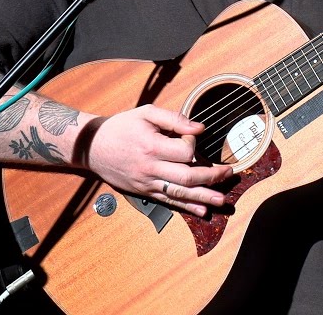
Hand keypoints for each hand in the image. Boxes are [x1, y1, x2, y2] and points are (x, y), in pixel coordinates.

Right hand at [87, 104, 233, 216]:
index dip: (194, 145)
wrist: (92, 146)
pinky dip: (186, 207)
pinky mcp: (144, 192)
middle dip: (212, 177)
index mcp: (152, 147)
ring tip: (223, 200)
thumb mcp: (146, 113)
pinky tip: (202, 210)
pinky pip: (168, 201)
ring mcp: (147, 183)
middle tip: (230, 174)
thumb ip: (174, 119)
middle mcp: (150, 168)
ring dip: (204, 198)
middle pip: (188, 178)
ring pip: (180, 194)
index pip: (185, 152)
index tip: (191, 137)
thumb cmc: (121, 126)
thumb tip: (200, 128)